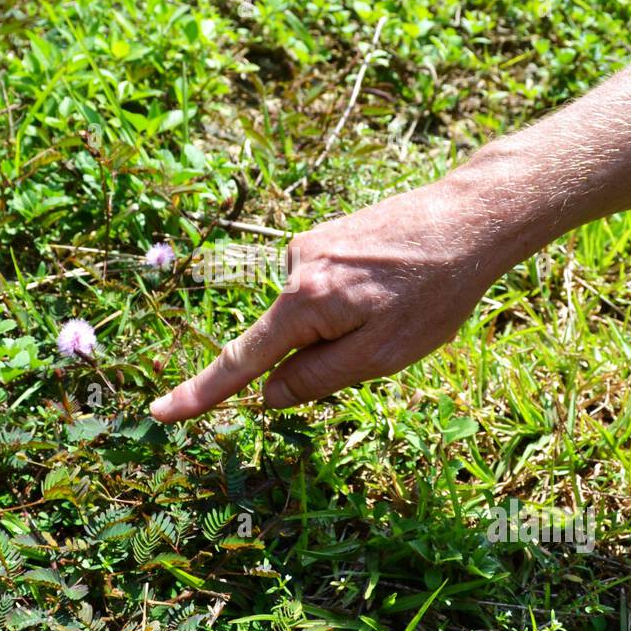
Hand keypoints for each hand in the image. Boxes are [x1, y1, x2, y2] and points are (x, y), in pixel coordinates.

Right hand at [148, 156, 540, 421]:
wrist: (470, 216)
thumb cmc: (433, 291)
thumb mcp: (380, 356)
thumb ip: (316, 379)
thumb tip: (267, 396)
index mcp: (303, 302)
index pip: (240, 362)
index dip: (201, 394)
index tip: (159, 414)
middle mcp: (294, 267)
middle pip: (286, 339)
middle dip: (325, 354)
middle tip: (392, 333)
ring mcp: (309, 245)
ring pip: (311, 315)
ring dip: (346, 326)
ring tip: (402, 305)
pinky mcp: (328, 235)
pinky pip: (325, 290)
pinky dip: (352, 302)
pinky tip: (395, 286)